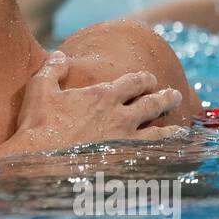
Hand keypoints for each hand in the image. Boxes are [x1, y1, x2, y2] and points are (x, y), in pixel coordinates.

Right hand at [8, 51, 183, 153]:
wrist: (40, 161)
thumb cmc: (38, 125)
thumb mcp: (40, 88)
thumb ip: (53, 69)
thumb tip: (59, 55)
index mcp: (103, 95)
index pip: (134, 81)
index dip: (144, 79)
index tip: (149, 80)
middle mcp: (120, 116)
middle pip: (152, 102)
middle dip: (165, 97)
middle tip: (174, 95)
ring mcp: (126, 141)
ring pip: (158, 131)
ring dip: (171, 127)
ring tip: (180, 127)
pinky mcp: (125, 162)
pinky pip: (152, 157)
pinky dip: (164, 154)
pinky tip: (170, 156)